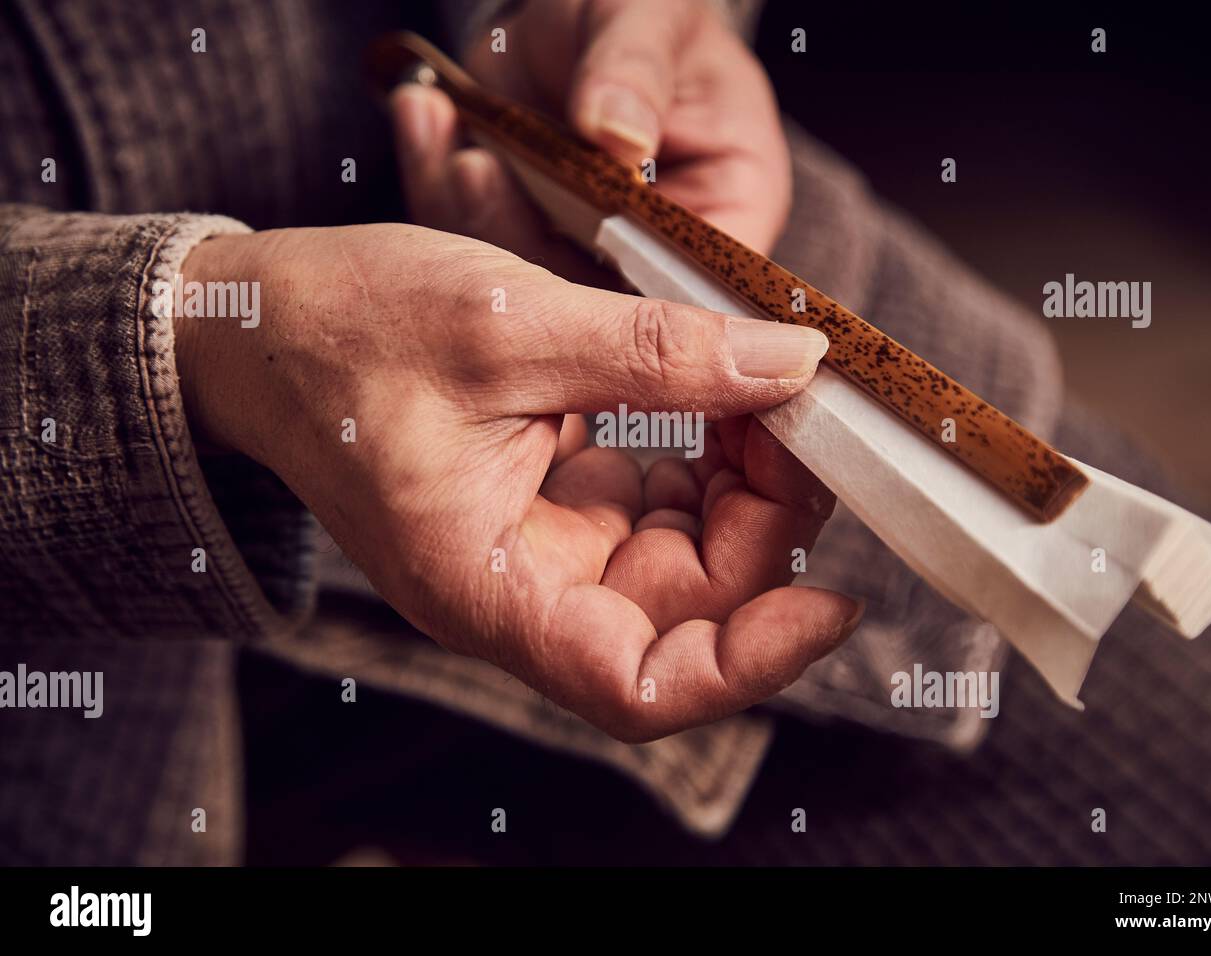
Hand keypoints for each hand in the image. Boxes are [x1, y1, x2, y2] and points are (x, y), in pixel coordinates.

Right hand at [175, 224, 858, 740]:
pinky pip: (650, 506)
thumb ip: (660, 352)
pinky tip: (712, 393)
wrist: (252, 324)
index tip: (830, 601)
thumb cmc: (340, 332)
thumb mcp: (508, 326)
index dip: (749, 663)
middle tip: (799, 418)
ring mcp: (532, 548)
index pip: (637, 686)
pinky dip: (697, 455)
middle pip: (681, 611)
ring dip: (738, 483)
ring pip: (677, 556)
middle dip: (762, 523)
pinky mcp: (544, 502)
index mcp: (484, 588)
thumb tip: (793, 363)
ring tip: (759, 389)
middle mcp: (516, 588)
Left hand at [389, 0, 790, 278]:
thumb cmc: (636, 16)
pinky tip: (425, 120)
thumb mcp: (644, 16)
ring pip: (532, 287)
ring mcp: (588, 258)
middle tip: (476, 170)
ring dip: (474, 217)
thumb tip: (618, 133)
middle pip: (605, 304)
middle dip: (530, 244)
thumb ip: (635, 68)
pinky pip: (479, 250)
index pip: (704, 290)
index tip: (577, 240)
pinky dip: (441, 192)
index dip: (646, 294)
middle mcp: (662, 255)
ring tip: (453, 143)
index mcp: (730, 207)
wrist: (567, 22)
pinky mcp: (527, 247)